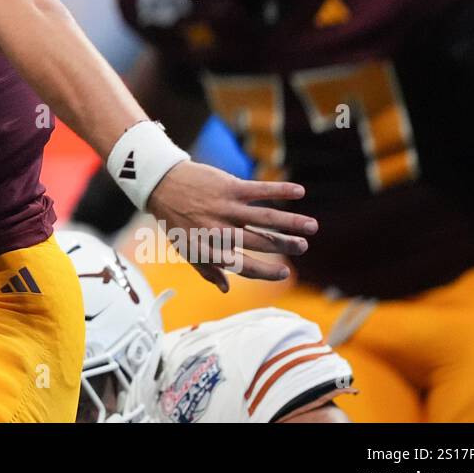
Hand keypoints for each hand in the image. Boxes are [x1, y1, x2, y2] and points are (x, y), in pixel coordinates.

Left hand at [145, 161, 316, 291]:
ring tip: (311, 226)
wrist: (161, 183)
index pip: (243, 266)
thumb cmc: (176, 220)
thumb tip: (226, 289)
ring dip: (291, 222)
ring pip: (265, 218)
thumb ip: (207, 269)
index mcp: (211, 248)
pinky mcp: (230, 186)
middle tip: (303, 246)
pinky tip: (300, 191)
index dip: (266, 272)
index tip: (285, 273)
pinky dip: (281, 190)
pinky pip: (260, 190)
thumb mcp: (185, 248)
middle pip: (260, 241)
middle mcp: (220, 230)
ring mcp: (226, 207)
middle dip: (285, 245)